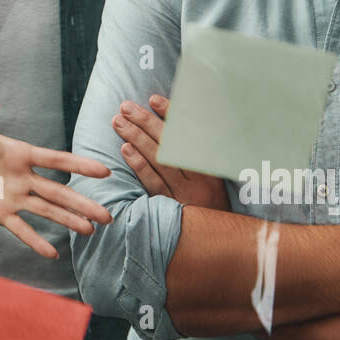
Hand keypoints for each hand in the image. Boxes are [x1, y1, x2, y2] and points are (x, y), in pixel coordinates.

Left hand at [0, 105, 111, 258]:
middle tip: (107, 216)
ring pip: (46, 210)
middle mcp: (25, 178)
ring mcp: (15, 197)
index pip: (56, 160)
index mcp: (23, 154)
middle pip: (59, 192)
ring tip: (91, 231)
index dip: (80, 165)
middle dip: (82, 204)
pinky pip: (20, 228)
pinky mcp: (0, 214)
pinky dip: (34, 240)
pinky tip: (51, 253)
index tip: (104, 172)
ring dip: (68, 220)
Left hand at [113, 95, 229, 209]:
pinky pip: (154, 183)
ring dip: (137, 138)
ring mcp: (186, 196)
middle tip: (125, 107)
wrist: (220, 240)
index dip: (171, 114)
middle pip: (171, 143)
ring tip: (118, 122)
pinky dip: (139, 164)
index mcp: (213, 166)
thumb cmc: (213, 202)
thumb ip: (197, 150)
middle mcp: (202, 180)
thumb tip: (172, 119)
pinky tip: (126, 149)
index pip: (190, 133)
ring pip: (160, 161)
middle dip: (146, 122)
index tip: (153, 99)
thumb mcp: (214, 176)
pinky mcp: (172, 210)